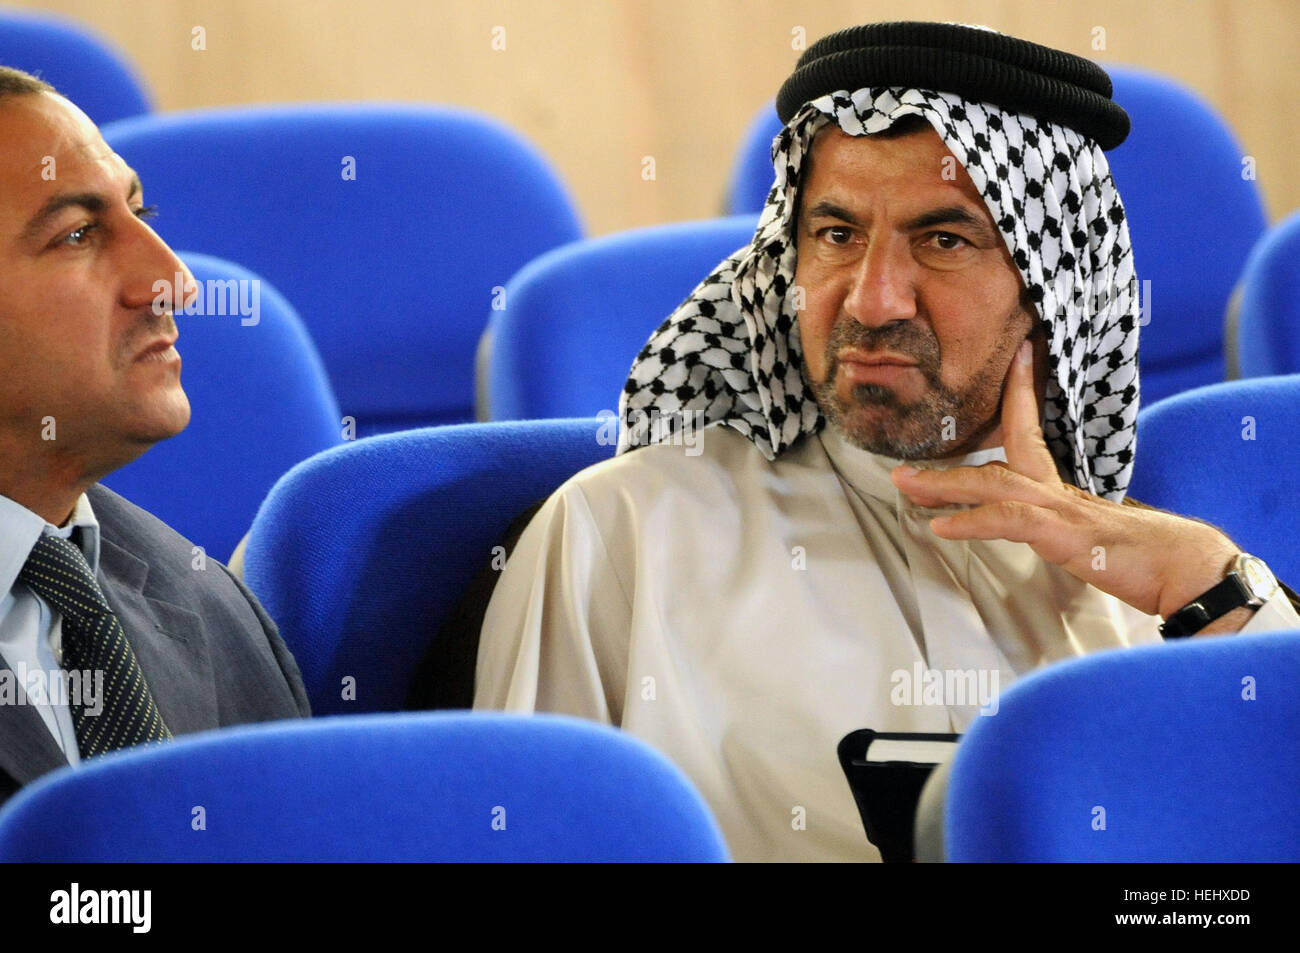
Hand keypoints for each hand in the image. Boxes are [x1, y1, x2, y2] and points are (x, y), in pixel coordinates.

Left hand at [889, 338, 1241, 622]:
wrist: (1185, 569)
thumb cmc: (1142, 554)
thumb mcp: (1089, 535)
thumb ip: (1057, 524)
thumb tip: (1034, 525)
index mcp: (1062, 487)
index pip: (1030, 427)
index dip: (1018, 390)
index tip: (1013, 354)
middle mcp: (1058, 489)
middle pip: (998, 457)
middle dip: (947, 460)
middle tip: (899, 466)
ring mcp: (1061, 509)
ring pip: (993, 484)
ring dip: (945, 485)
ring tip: (905, 484)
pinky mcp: (1064, 534)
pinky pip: (1009, 521)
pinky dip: (972, 521)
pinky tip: (940, 526)